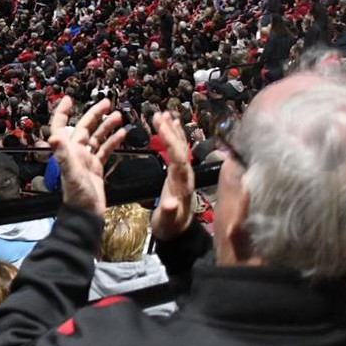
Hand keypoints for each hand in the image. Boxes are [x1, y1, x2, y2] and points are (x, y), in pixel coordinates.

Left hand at [49, 96, 123, 217]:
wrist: (87, 215)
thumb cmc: (78, 196)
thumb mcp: (71, 174)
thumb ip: (63, 155)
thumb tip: (53, 136)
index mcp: (68, 151)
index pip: (60, 126)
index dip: (62, 112)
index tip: (69, 99)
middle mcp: (75, 153)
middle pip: (84, 127)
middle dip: (95, 114)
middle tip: (107, 102)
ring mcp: (86, 160)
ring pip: (96, 137)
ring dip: (106, 126)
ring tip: (119, 115)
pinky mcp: (96, 168)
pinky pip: (104, 150)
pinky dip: (112, 141)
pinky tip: (122, 134)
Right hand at [151, 111, 197, 240]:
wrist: (178, 231)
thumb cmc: (169, 226)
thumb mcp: (166, 221)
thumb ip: (167, 212)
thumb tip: (168, 203)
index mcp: (182, 183)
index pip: (178, 157)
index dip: (170, 140)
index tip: (161, 125)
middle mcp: (186, 175)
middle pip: (180, 148)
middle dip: (170, 130)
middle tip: (158, 115)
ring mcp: (184, 172)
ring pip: (180, 147)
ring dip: (172, 130)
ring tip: (164, 114)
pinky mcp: (180, 172)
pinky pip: (179, 150)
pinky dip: (175, 136)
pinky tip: (172, 125)